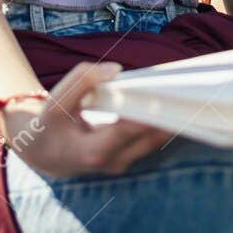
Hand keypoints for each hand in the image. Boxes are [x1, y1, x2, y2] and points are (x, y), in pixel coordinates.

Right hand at [0, 62, 172, 177]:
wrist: (45, 153)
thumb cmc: (51, 125)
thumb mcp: (57, 101)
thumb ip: (82, 80)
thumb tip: (116, 70)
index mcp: (93, 152)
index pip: (126, 131)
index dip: (146, 113)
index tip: (164, 94)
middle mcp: (113, 162)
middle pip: (150, 137)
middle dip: (168, 113)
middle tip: (187, 88)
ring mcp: (124, 162)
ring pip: (156, 140)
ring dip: (170, 117)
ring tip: (186, 92)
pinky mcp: (130, 156)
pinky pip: (152, 138)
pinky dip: (162, 120)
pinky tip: (174, 101)